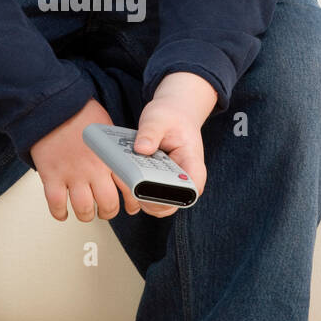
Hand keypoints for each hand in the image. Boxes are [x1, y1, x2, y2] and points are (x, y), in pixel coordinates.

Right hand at [29, 97, 142, 221]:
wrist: (53, 106)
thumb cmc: (80, 114)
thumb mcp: (109, 131)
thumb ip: (118, 151)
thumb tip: (129, 165)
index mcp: (110, 157)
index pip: (129, 187)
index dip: (132, 202)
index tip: (130, 207)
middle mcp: (93, 168)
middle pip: (108, 204)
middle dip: (108, 212)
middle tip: (106, 211)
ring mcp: (72, 174)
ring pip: (84, 209)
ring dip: (86, 215)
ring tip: (86, 212)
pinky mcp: (51, 176)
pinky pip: (56, 204)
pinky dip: (60, 214)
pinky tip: (63, 213)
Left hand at [129, 74, 211, 217]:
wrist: (174, 114)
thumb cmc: (170, 116)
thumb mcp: (158, 118)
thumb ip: (150, 132)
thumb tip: (141, 149)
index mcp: (192, 162)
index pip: (192, 189)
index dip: (173, 196)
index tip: (151, 188)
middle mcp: (185, 177)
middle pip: (172, 204)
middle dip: (151, 201)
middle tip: (132, 185)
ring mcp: (173, 183)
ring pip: (159, 206)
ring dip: (142, 199)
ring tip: (129, 180)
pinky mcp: (160, 183)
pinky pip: (149, 197)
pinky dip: (137, 193)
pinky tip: (128, 179)